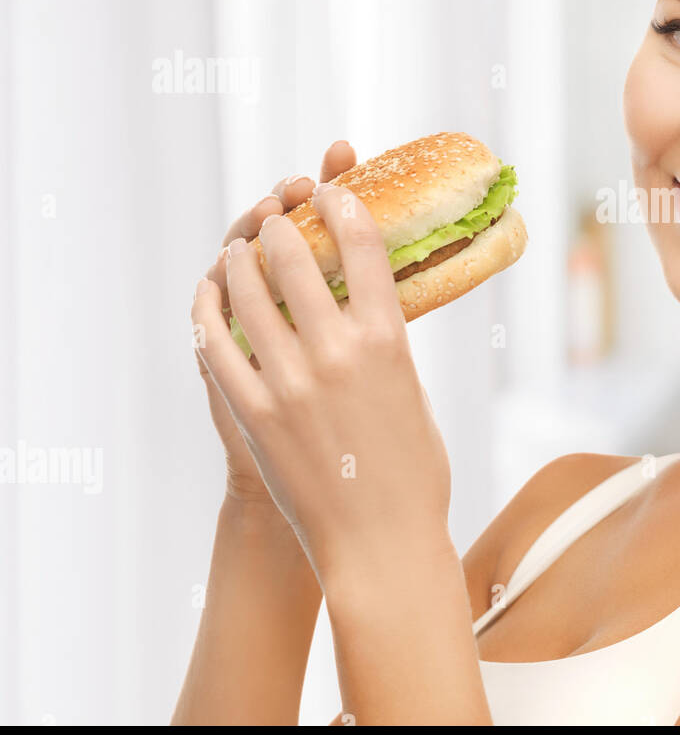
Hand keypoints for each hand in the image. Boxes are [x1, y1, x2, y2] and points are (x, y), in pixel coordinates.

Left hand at [191, 178, 452, 589]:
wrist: (380, 543)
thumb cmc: (413, 473)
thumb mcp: (414, 393)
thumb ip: (387, 345)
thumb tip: (365, 309)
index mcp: (388, 341)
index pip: (362, 246)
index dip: (344, 205)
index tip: (334, 191)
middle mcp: (337, 352)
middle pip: (295, 256)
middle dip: (283, 223)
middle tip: (278, 214)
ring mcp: (289, 382)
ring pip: (249, 291)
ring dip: (241, 258)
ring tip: (241, 248)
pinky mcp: (253, 413)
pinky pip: (216, 345)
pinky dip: (210, 311)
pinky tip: (210, 296)